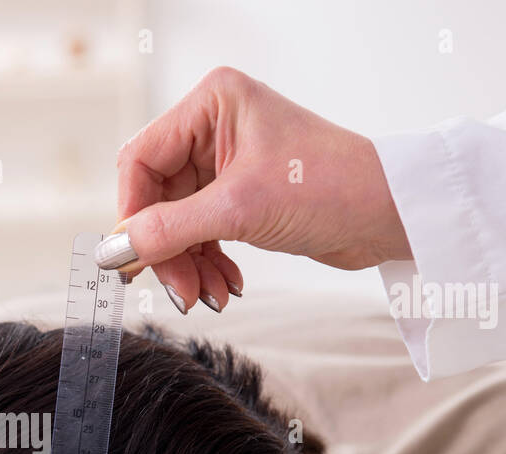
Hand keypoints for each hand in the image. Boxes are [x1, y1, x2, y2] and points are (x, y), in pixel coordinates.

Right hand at [95, 67, 411, 312]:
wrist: (392, 214)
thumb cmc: (332, 187)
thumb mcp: (239, 209)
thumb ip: (168, 229)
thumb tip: (112, 251)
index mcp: (212, 103)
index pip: (141, 160)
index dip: (131, 213)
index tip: (131, 260)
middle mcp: (215, 126)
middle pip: (157, 197)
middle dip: (167, 249)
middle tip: (179, 292)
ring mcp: (227, 162)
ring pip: (178, 222)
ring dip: (188, 265)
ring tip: (207, 297)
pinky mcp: (241, 196)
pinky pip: (202, 234)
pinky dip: (207, 264)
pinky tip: (225, 287)